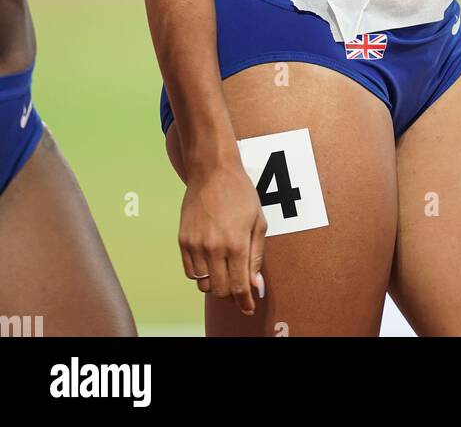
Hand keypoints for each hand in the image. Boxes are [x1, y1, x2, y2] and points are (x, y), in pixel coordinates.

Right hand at [179, 162, 267, 316]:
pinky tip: (210, 265)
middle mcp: (214, 247)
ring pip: (203, 284)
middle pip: (220, 290)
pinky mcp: (183, 241)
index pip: (240, 286)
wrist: (212, 171)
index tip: (248, 308)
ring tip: (224, 275)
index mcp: (237, 243)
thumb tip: (256, 285)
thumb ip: (256, 256)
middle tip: (238, 290)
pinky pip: (190, 272)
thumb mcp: (258, 222)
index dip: (245, 302)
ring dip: (215, 286)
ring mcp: (196, 245)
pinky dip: (201, 275)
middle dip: (231, 296)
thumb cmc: (240, 193)